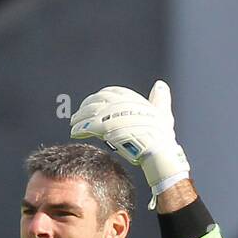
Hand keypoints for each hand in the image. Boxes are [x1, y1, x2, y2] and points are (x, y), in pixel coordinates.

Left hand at [70, 80, 188, 208]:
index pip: (110, 92)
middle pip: (96, 101)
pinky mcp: (106, 128)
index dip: (99, 98)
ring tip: (74, 124)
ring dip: (79, 118)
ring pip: (89, 113)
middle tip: (78, 115)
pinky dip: (79, 129)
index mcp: (131, 97)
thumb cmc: (163, 137)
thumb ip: (159, 99)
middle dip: (86, 107)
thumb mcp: (163, 112)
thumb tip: (160, 85)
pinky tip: (74, 132)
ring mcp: (112, 114)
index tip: (92, 104)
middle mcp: (120, 102)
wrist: (159, 152)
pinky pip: (87, 127)